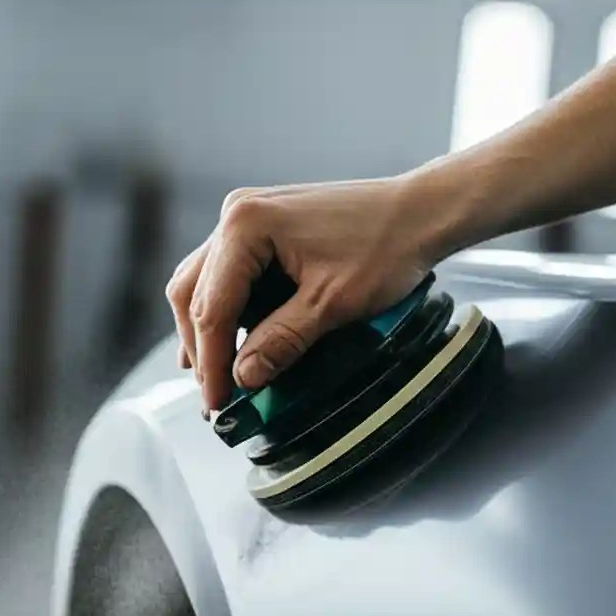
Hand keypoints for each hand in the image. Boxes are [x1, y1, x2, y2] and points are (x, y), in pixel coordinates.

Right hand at [165, 176, 445, 415]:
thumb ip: (282, 340)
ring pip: (203, 282)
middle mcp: (236, 213)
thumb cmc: (386, 246)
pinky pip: (227, 272)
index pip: (211, 307)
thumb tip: (242, 378)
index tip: (217, 403)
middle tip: (216, 396)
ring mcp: (248, 216)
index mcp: (246, 226)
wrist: (421, 211)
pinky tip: (232, 340)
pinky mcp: (263, 224)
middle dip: (201, 348)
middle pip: (194, 292)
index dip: (211, 363)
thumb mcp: (332, 304)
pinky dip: (227, 308)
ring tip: (217, 375)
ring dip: (207, 329)